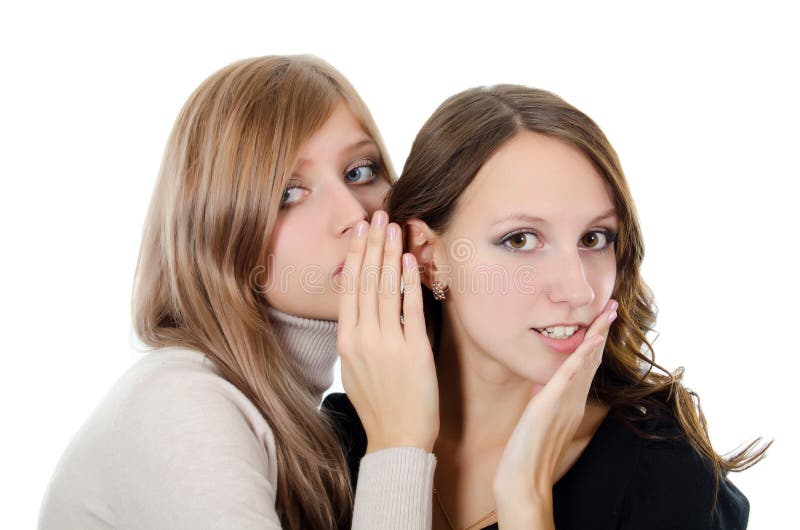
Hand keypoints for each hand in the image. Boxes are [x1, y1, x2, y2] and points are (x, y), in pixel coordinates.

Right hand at [337, 210, 438, 452]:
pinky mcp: (414, 352)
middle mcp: (363, 339)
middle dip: (371, 244)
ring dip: (389, 254)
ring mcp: (388, 344)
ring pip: (385, 289)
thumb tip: (360, 310)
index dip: (355, 256)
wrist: (397, 440)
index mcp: (346, 342)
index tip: (360, 232)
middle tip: (376, 215)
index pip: (349, 288)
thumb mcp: (354, 369)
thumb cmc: (378, 406)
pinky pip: (410, 310)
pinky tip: (409, 260)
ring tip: (393, 227)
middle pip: (365, 281)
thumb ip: (356, 337)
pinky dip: (409, 283)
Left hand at [493, 298, 617, 527]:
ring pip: (586, 362)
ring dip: (597, 335)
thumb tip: (543, 381)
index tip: (602, 320)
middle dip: (602, 331)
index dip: (595, 341)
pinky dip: (582, 356)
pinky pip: (570, 376)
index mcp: (570, 401)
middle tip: (613, 307)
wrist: (524, 476)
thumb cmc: (528, 450)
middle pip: (592, 358)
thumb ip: (545, 397)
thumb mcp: (538, 415)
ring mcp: (565, 401)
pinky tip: (592, 340)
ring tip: (608, 313)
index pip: (586, 365)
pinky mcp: (551, 403)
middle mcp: (573, 399)